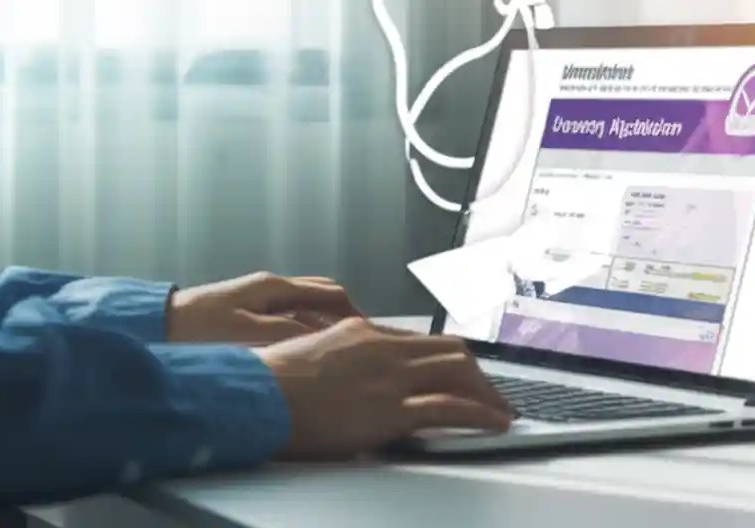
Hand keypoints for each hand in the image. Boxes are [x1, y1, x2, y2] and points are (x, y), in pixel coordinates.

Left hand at [167, 271, 362, 344]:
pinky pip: (291, 312)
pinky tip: (309, 344)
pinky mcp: (248, 308)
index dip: (354, 313)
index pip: (330, 294)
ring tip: (339, 345)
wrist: (155, 325)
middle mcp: (271, 285)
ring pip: (307, 303)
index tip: (371, 333)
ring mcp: (260, 295)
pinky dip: (308, 324)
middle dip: (345, 313)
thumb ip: (288, 329)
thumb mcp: (247, 332)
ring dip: (326, 320)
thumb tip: (323, 332)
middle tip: (361, 339)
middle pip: (322, 293)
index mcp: (275, 287)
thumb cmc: (198, 331)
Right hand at [254, 317, 513, 457]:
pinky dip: (481, 414)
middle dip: (475, 373)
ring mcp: (392, 376)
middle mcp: (384, 347)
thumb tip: (349, 379)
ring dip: (486, 393)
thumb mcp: (308, 355)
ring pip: (459, 371)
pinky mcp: (394, 408)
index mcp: (362, 332)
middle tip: (489, 392)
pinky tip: (495, 423)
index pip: (418, 341)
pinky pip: (451, 407)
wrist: (254, 396)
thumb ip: (338, 361)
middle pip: (449, 351)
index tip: (457, 372)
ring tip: (500, 410)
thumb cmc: (267, 384)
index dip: (443, 359)